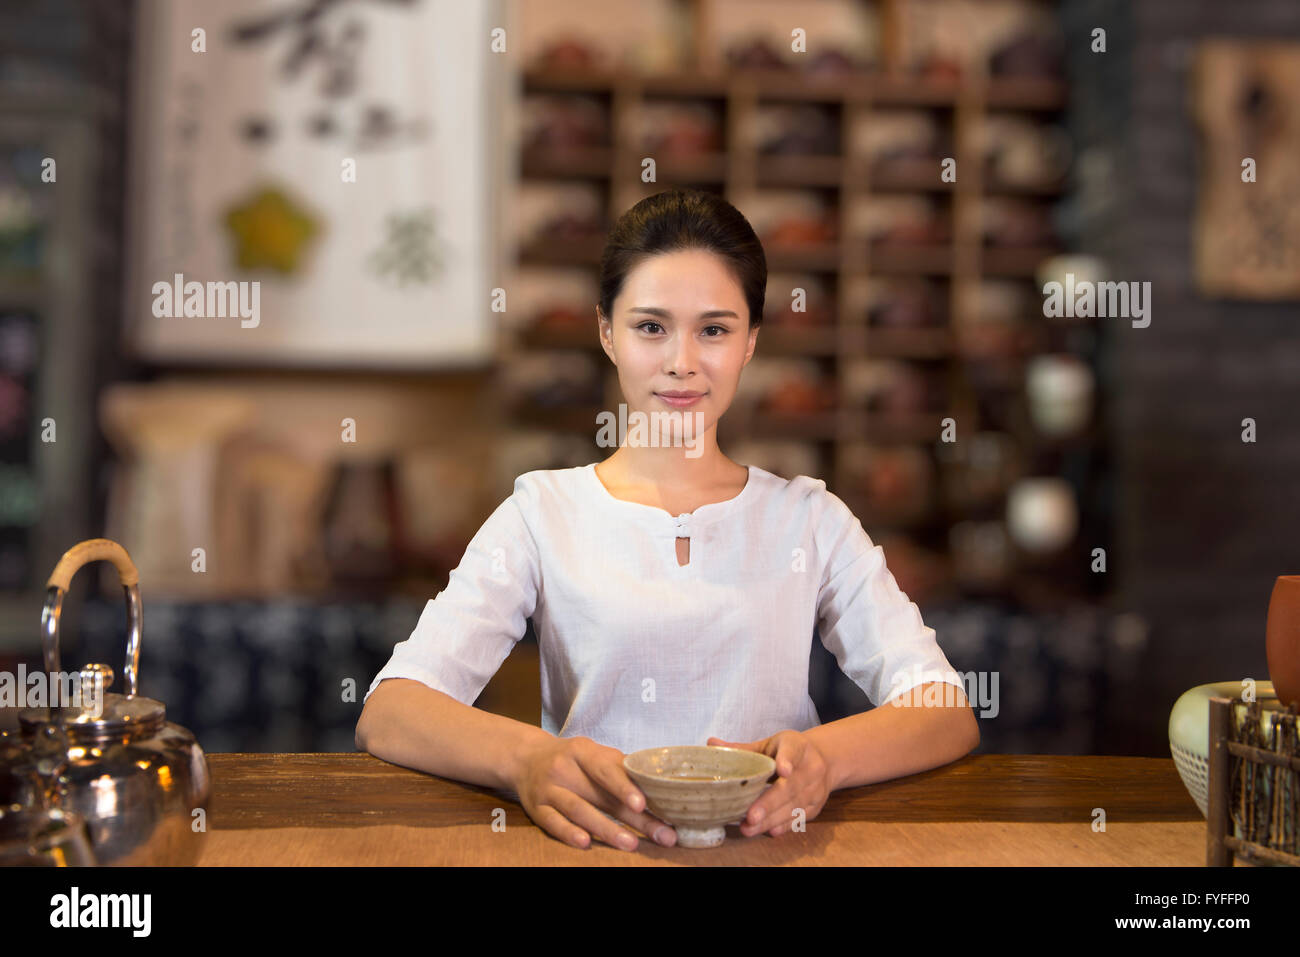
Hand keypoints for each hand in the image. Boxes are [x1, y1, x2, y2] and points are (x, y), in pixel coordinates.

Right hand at [513, 734, 677, 850]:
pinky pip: (553, 822)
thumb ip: (619, 768)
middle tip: (661, 835)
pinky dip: (569, 833)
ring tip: (630, 844)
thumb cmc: (572, 759)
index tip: (643, 804)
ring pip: (578, 810)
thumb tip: (660, 784)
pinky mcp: (536, 808)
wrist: (526, 758)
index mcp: (583, 751)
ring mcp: (549, 789)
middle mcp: (564, 768)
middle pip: (601, 795)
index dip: (625, 786)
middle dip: (634, 818)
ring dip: (606, 829)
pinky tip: (585, 843)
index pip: (606, 769)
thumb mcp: (593, 754)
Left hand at [707, 731, 831, 836]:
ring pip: (794, 806)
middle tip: (751, 815)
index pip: (793, 751)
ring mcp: (816, 788)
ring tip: (749, 827)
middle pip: (791, 787)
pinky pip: (799, 818)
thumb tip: (711, 744)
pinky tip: (769, 830)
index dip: (787, 760)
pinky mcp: (816, 806)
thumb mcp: (769, 745)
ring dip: (771, 819)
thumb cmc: (788, 752)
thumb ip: (743, 748)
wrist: (823, 761)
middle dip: (770, 803)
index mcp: (797, 746)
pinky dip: (783, 825)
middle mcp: (811, 767)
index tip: (782, 770)